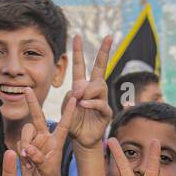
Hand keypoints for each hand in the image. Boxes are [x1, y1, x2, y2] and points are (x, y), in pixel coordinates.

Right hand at [15, 86, 68, 175]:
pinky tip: (26, 162)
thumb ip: (39, 159)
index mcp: (57, 142)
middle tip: (26, 90)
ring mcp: (33, 142)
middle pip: (38, 117)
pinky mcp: (23, 146)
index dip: (69, 111)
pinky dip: (20, 152)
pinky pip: (18, 143)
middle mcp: (45, 138)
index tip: (75, 98)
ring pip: (25, 132)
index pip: (64, 124)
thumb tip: (28, 149)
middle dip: (32, 104)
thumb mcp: (48, 171)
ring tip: (28, 158)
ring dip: (24, 144)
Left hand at [66, 33, 114, 151]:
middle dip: (104, 51)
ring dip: (88, 90)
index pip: (80, 65)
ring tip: (79, 99)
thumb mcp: (65, 108)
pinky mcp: (106, 112)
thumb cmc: (72, 122)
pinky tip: (83, 104)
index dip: (78, 51)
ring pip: (99, 85)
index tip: (77, 36)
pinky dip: (91, 103)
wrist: (80, 139)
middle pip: (100, 67)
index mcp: (81, 86)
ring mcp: (101, 99)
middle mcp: (93, 90)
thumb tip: (80, 91)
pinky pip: (101, 102)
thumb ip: (69, 97)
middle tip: (109, 36)